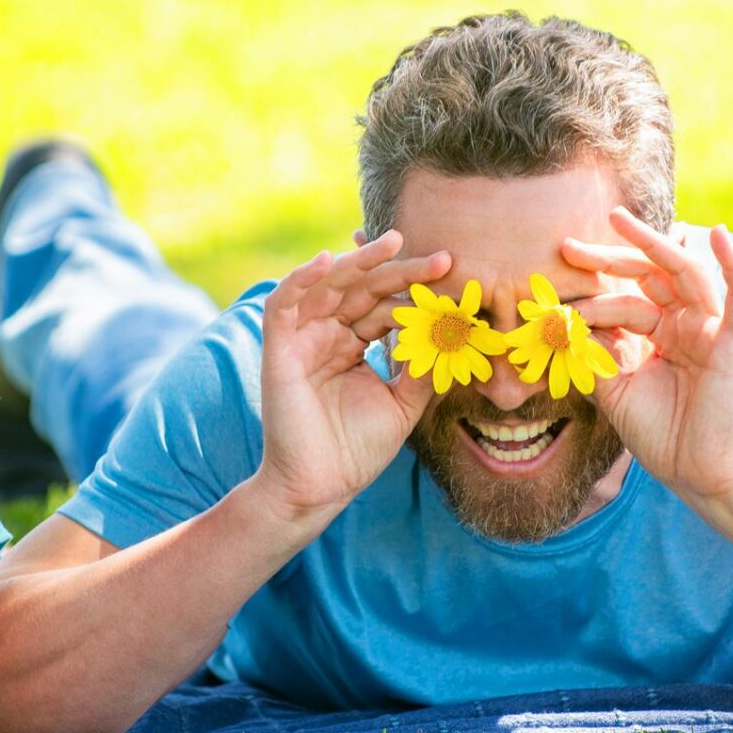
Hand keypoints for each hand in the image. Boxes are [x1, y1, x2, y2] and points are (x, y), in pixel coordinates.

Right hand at [254, 230, 451, 523]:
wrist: (320, 487)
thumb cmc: (357, 450)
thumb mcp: (403, 402)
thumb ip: (421, 365)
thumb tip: (452, 327)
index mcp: (353, 344)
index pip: (384, 304)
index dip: (415, 289)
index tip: (454, 275)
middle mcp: (327, 335)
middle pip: (362, 289)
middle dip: (399, 270)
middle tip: (441, 259)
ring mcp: (302, 340)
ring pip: (327, 286)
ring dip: (358, 263)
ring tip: (393, 245)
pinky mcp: (278, 350)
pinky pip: (283, 304)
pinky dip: (299, 278)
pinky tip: (326, 261)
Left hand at [561, 209, 732, 505]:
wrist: (696, 475)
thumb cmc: (660, 434)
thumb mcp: (614, 389)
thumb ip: (596, 353)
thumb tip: (570, 318)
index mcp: (658, 334)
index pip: (624, 298)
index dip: (590, 291)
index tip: (551, 286)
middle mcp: (684, 325)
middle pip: (649, 276)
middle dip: (609, 258)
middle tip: (568, 246)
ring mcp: (709, 331)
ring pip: (684, 275)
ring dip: (653, 245)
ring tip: (620, 221)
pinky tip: (719, 236)